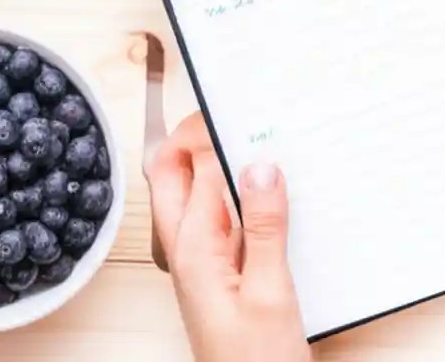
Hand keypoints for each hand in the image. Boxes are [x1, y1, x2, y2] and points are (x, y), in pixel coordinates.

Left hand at [147, 113, 310, 361]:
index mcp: (193, 249)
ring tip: (254, 140)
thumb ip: (265, 227)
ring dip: (215, 164)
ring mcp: (203, 261)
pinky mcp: (222, 272)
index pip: (195, 169)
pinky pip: (222, 219)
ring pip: (195, 195)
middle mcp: (188, 250)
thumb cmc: (257, 361)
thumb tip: (260, 166)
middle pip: (173, 175)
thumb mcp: (270, 292)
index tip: (246, 109)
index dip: (214, 132)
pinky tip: (271, 192)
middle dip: (193, 137)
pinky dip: (238, 195)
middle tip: (231, 111)